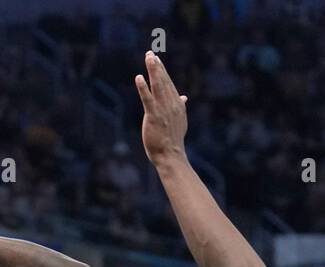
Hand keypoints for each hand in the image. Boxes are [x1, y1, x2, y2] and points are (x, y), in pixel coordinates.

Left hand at [135, 51, 188, 165]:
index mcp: (177, 104)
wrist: (171, 155)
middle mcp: (171, 104)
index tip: (156, 59)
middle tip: (150, 53)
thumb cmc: (173, 139)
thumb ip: (180, 106)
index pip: (169, 84)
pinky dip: (143, 88)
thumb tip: (184, 97)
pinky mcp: (153, 116)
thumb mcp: (179, 120)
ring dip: (153, 71)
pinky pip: (148, 99)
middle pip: (163, 81)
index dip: (162, 71)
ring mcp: (163, 109)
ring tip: (148, 58)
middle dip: (157, 66)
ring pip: (158, 86)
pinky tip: (139, 77)